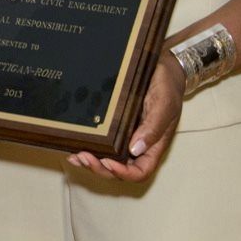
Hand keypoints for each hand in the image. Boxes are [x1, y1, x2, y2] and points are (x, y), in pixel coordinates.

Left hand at [70, 54, 182, 180]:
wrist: (161, 67)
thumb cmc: (167, 86)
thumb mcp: (165, 105)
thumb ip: (153, 128)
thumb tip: (135, 149)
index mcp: (154, 145)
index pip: (141, 171)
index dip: (124, 173)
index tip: (108, 163)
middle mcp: (137, 144)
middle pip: (119, 168)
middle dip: (100, 168)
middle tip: (83, 157)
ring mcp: (124, 135)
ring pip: (107, 159)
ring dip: (91, 161)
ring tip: (75, 156)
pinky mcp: (113, 124)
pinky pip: (100, 141)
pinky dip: (87, 146)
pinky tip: (72, 144)